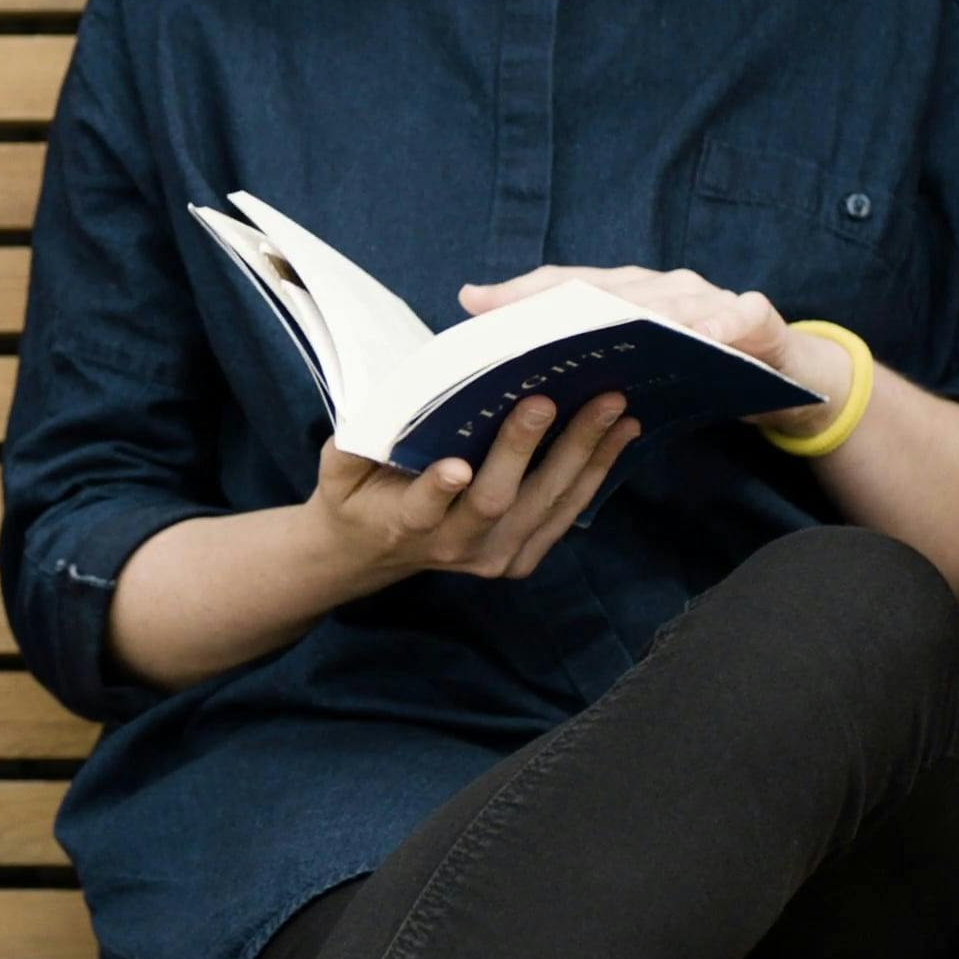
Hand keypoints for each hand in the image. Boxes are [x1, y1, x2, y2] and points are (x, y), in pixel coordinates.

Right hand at [306, 391, 640, 586]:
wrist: (371, 555)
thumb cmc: (357, 498)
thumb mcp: (337, 472)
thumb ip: (350, 446)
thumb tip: (375, 405)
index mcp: (403, 524)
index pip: (422, 509)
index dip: (438, 490)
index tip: (455, 465)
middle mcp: (454, 547)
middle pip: (495, 502)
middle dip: (524, 449)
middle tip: (548, 400)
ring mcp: (493, 558)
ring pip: (543, 506)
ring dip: (582, 455)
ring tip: (613, 410)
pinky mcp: (521, 558)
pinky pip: (564, 515)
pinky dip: (595, 473)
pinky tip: (621, 435)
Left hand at [458, 264, 848, 436]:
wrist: (780, 377)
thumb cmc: (694, 370)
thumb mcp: (635, 371)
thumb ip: (585, 366)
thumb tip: (510, 384)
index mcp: (627, 294)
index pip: (566, 288)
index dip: (521, 294)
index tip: (472, 302)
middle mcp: (664, 287)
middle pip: (610, 290)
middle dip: (564, 303)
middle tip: (524, 322)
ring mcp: (712, 298)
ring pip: (670, 298)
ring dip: (639, 312)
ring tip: (599, 328)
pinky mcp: (758, 317)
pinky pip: (741, 317)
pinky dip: (723, 326)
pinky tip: (705, 337)